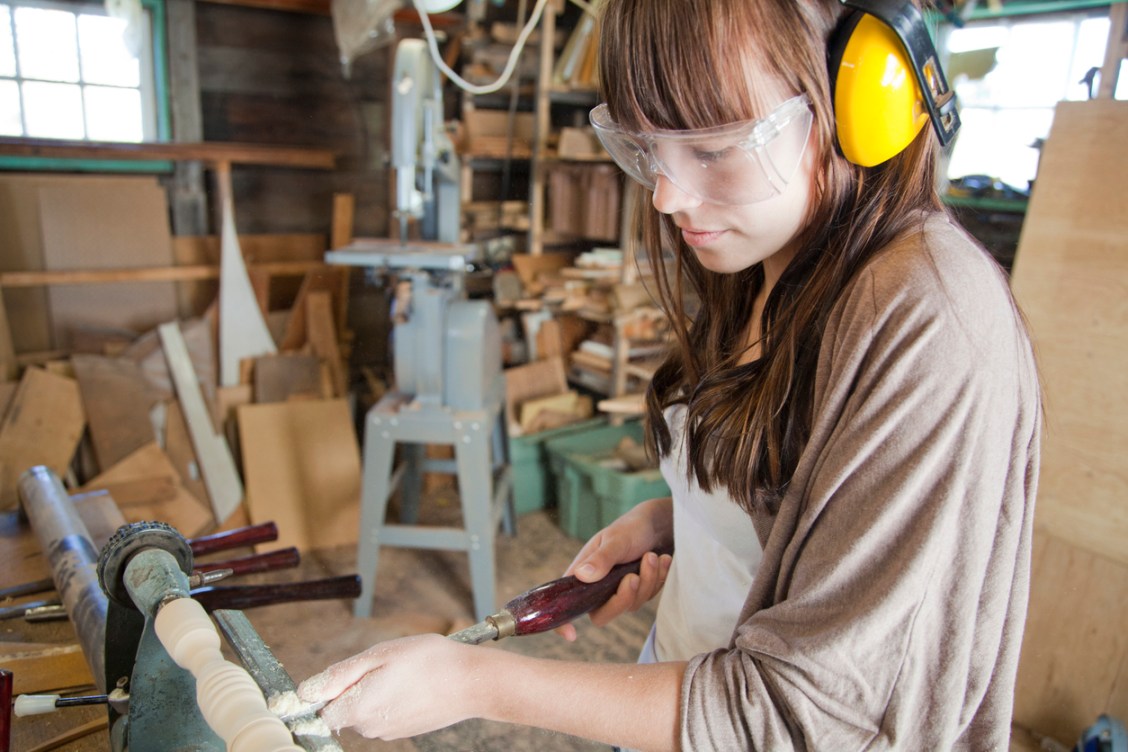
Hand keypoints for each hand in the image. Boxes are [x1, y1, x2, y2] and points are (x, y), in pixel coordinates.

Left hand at [296, 634, 480, 739]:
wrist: (470, 682)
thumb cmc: (427, 662)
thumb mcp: (379, 655)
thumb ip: (339, 675)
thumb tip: (304, 693)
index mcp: (359, 708)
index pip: (322, 710)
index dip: (328, 689)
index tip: (348, 672)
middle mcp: (370, 727)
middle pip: (345, 709)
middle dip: (355, 687)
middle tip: (383, 664)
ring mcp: (388, 731)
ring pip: (366, 710)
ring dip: (375, 691)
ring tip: (402, 672)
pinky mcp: (404, 730)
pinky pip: (385, 713)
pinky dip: (392, 698)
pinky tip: (413, 684)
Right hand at [557, 497, 673, 640]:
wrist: (657, 525)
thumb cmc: (630, 528)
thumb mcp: (615, 539)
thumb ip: (601, 558)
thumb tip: (581, 576)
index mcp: (583, 574)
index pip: (566, 603)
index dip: (563, 622)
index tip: (571, 635)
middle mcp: (598, 588)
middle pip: (603, 614)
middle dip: (623, 598)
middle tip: (633, 576)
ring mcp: (619, 592)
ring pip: (631, 605)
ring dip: (646, 581)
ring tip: (653, 556)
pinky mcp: (640, 593)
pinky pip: (649, 597)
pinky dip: (658, 579)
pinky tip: (662, 560)